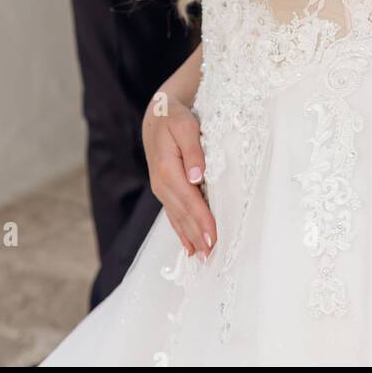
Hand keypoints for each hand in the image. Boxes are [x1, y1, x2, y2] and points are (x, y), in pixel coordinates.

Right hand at [143, 90, 216, 260]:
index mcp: (167, 169)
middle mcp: (161, 183)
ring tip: (204, 257)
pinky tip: (189, 246)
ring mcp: (161, 188)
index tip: (214, 238)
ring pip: (177, 217)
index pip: (189, 200)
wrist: (157, 115)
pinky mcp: (164, 189)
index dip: (202, 220)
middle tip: (213, 256)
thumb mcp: (185, 125)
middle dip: (197, 235)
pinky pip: (173, 214)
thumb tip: (196, 177)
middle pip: (183, 214)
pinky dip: (181, 231)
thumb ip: (192, 151)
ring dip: (190, 238)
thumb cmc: (174, 117)